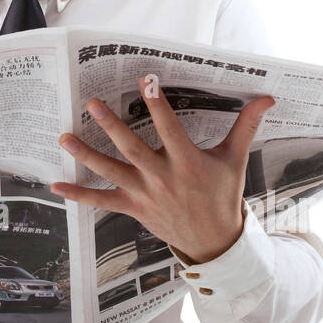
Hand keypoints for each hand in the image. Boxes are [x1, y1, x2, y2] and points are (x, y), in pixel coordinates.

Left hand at [51, 75, 274, 264]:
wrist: (215, 242)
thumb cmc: (223, 195)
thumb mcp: (234, 159)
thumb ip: (245, 125)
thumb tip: (267, 97)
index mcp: (187, 162)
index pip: (169, 128)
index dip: (157, 104)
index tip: (146, 81)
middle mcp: (162, 178)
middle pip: (132, 149)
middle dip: (111, 126)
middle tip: (92, 103)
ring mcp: (144, 195)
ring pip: (110, 173)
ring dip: (85, 155)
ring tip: (63, 136)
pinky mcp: (132, 209)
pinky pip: (100, 202)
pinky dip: (78, 195)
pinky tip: (55, 184)